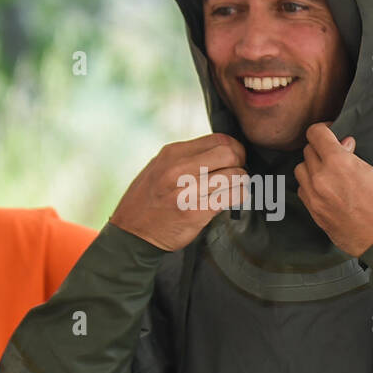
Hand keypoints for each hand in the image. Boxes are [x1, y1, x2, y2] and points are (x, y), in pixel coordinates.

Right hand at [109, 133, 247, 250]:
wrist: (132, 234)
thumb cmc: (148, 200)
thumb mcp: (160, 167)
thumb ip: (186, 157)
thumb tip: (220, 150)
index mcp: (172, 153)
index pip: (219, 139)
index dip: (234, 148)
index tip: (234, 160)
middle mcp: (179, 169)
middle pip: (229, 153)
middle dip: (240, 163)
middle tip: (237, 174)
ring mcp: (187, 190)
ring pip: (235, 175)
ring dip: (241, 183)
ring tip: (234, 189)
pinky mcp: (195, 212)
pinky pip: (232, 197)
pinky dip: (238, 197)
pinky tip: (231, 201)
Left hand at [295, 123, 372, 257]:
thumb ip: (353, 157)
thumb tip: (344, 145)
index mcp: (338, 163)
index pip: (315, 134)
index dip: (323, 129)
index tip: (330, 133)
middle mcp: (321, 178)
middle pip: (307, 151)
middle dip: (320, 149)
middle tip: (334, 153)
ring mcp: (314, 197)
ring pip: (300, 170)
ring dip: (311, 167)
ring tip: (328, 171)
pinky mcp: (314, 213)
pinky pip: (302, 191)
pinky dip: (309, 186)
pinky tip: (325, 189)